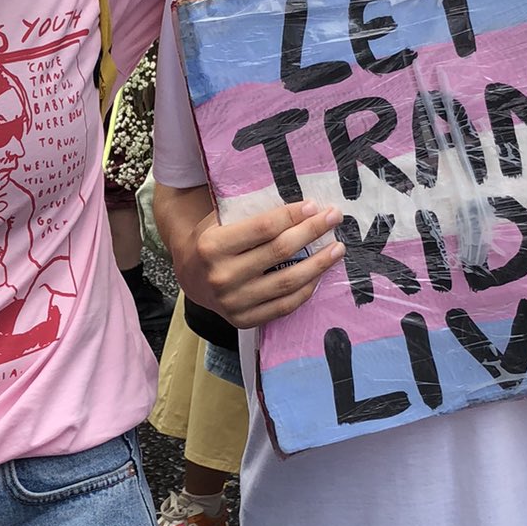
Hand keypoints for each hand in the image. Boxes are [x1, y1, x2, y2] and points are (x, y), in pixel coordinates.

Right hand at [178, 200, 343, 328]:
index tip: (314, 206)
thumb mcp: (219, 221)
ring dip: (318, 264)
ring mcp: (232, 302)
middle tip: (333, 218)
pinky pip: (284, 306)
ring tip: (336, 249)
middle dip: (312, 232)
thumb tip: (299, 206)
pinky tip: (319, 275)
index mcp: (213, 246)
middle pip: (280, 252)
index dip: (293, 215)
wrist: (190, 277)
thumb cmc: (211, 241)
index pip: (264, 227)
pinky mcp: (243, 320)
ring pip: (287, 282)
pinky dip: (306, 290)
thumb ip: (251, 214)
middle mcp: (221, 276)